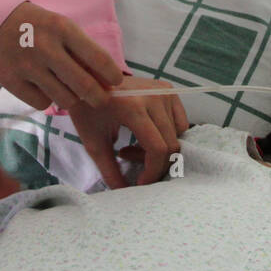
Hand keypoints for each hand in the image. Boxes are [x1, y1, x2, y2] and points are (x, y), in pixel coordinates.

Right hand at [0, 2, 122, 111]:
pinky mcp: (12, 81)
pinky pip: (42, 103)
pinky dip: (47, 99)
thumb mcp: (63, 28)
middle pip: (84, 86)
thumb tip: (107, 82)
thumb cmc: (39, 28)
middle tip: (100, 99)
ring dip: (72, 98)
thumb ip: (83, 52)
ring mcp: (27, 66)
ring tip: (67, 88)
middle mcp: (46, 48)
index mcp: (63, 29)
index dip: (112, 75)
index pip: (98, 58)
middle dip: (99, 97)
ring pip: (65, 99)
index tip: (116, 82)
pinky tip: (43, 86)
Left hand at [64, 76, 188, 187]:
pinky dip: (168, 135)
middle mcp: (154, 97)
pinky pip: (180, 122)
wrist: (90, 78)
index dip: (152, 172)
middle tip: (130, 161)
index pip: (157, 149)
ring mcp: (164, 91)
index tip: (140, 183)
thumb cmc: (89, 110)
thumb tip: (124, 193)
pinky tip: (145, 135)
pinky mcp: (169, 90)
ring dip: (159, 150)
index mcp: (134, 108)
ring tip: (133, 147)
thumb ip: (110, 170)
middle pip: (170, 144)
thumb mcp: (94, 142)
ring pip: (176, 135)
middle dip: (155, 164)